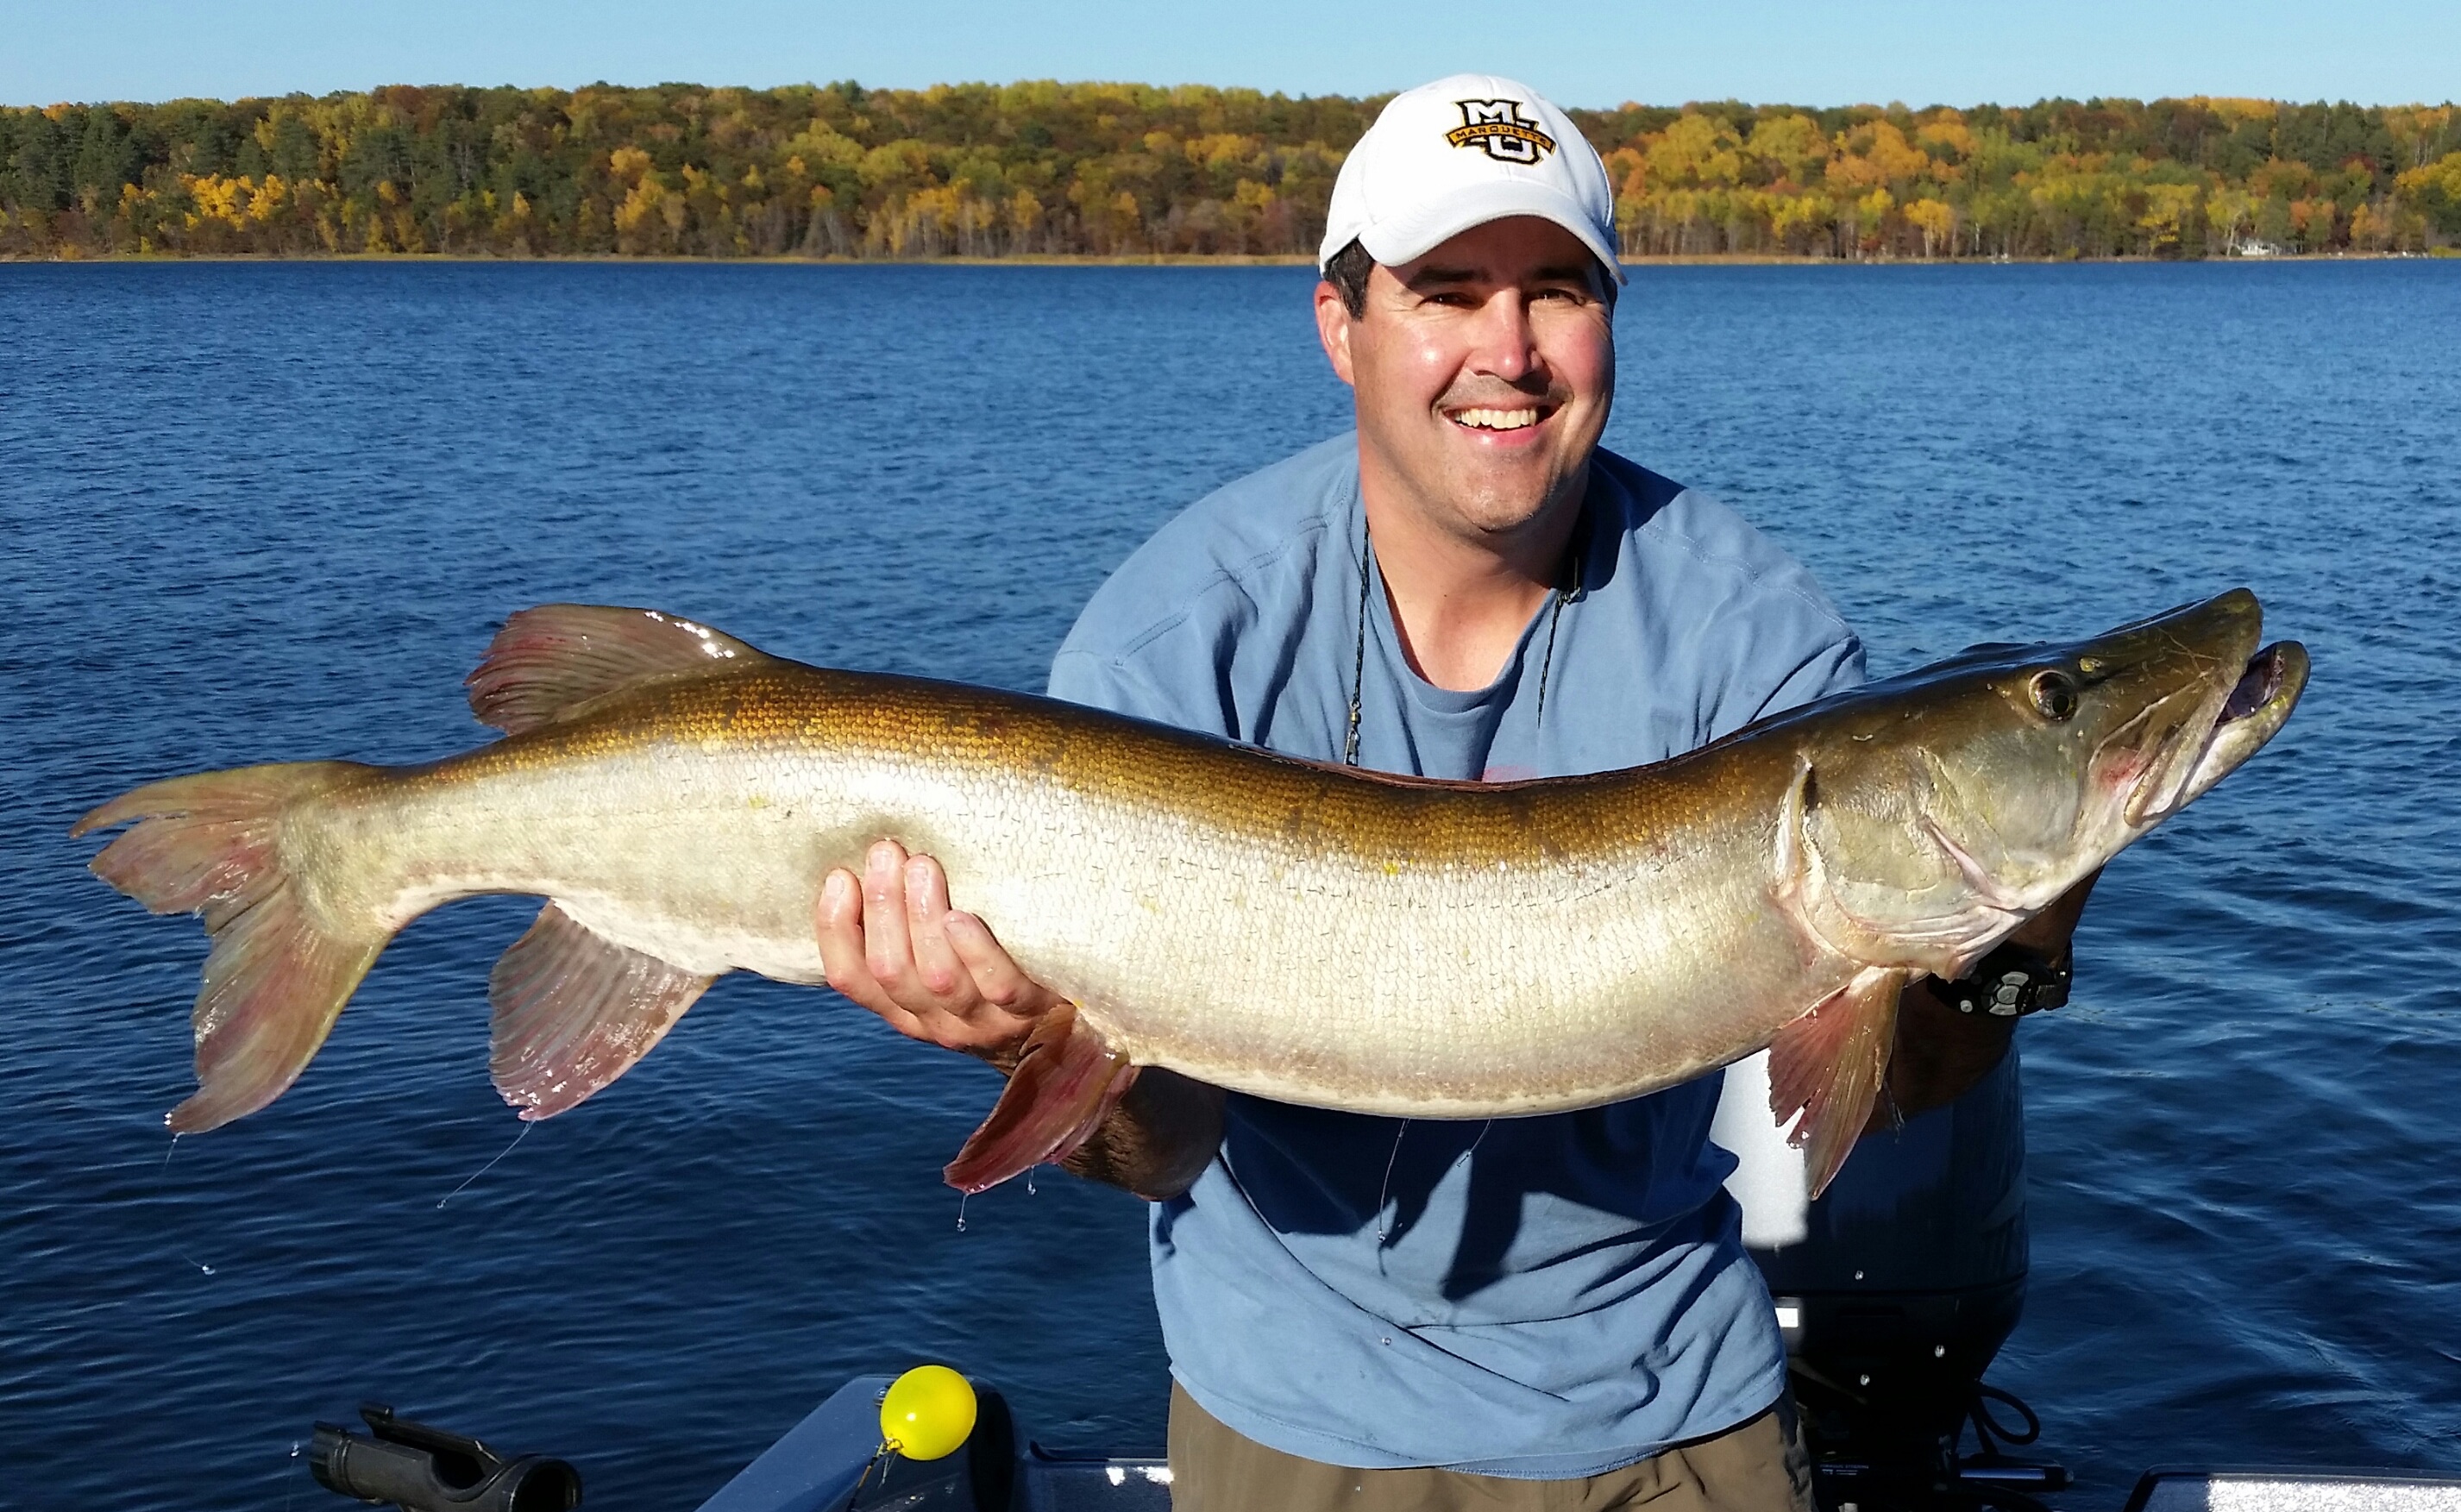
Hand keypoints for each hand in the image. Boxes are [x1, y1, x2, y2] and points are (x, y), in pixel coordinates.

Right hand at [816, 839, 1064, 1061]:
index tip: (841, 876)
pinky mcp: (1028, 1011)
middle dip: (882, 907)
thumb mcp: (938, 961)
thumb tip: (875, 859)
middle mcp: (935, 1020)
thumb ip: (907, 929)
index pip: (851, 977)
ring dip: (922, 917)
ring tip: (921, 866)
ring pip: (938, 977)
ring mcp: (982, 1021)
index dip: (836, 929)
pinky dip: (976, 952)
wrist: (1063, 1028)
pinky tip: (963, 917)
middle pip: (892, 970)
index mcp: (902, 1007)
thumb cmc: (988, 973)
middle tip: (886, 852)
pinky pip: (998, 986)